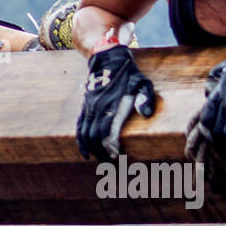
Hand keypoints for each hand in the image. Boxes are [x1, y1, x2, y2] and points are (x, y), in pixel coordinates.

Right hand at [76, 44, 155, 160]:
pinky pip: (79, 127)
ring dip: (92, 150)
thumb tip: (146, 113)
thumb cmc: (129, 74)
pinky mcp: (85, 107)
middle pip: (94, 137)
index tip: (118, 160)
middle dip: (102, 154)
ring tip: (101, 161)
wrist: (107, 59)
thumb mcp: (142, 83)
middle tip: (113, 165)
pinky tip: (86, 153)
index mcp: (112, 105)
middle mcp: (97, 108)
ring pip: (84, 134)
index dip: (110, 148)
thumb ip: (145, 98)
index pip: (106, 133)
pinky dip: (81, 142)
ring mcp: (89, 108)